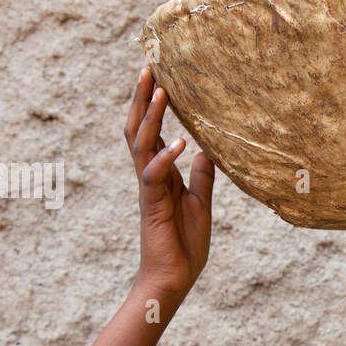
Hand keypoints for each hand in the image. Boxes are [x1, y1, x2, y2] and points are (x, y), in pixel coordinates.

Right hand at [124, 67, 214, 295]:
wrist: (174, 278)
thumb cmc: (185, 245)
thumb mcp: (201, 203)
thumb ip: (201, 177)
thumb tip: (207, 150)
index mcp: (162, 174)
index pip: (152, 131)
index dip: (153, 105)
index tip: (159, 76)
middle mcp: (151, 176)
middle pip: (138, 129)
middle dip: (142, 99)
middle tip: (149, 67)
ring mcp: (149, 189)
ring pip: (141, 145)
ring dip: (150, 118)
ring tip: (162, 92)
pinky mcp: (152, 205)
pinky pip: (154, 176)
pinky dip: (165, 158)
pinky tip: (180, 144)